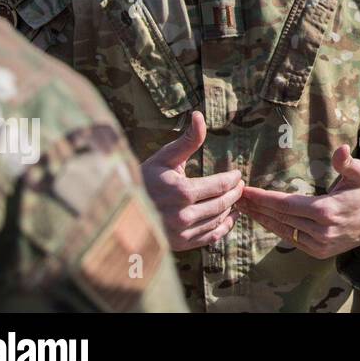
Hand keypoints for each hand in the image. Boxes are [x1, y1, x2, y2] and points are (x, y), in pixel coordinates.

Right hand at [140, 110, 243, 251]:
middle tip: (240, 186)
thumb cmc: (144, 179)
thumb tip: (199, 115)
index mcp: (181, 192)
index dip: (233, 179)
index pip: (221, 185)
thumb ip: (187, 140)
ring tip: (234, 200)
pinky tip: (229, 218)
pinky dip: (223, 227)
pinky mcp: (180, 245)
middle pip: (222, 203)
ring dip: (230, 209)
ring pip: (218, 220)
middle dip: (235, 193)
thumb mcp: (164, 157)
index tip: (237, 174)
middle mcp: (183, 215)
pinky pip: (210, 237)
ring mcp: (182, 233)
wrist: (120, 210)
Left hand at [238, 145, 359, 259]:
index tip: (246, 191)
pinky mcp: (318, 252)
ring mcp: (319, 244)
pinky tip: (264, 219)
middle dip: (257, 207)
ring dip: (262, 219)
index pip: (286, 204)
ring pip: (282, 230)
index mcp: (327, 211)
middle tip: (237, 197)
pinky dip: (276, 229)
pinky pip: (291, 239)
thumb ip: (347, 162)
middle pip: (280, 218)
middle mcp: (320, 231)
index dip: (264, 198)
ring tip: (244, 208)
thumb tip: (341, 149)